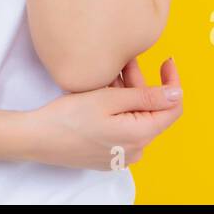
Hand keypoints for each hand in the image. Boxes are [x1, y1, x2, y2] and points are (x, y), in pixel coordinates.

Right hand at [21, 56, 183, 170]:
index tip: (166, 61)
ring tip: (110, 71)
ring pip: (135, 117)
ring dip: (127, 93)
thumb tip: (177, 93)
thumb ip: (146, 97)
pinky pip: (122, 126)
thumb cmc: (68, 118)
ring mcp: (121, 154)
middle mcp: (135, 149)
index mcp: (140, 136)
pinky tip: (102, 91)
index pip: (172, 109)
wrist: (37, 138)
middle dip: (141, 83)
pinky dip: (117, 107)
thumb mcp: (109, 99)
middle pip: (151, 111)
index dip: (172, 83)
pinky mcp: (108, 153)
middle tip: (125, 60)